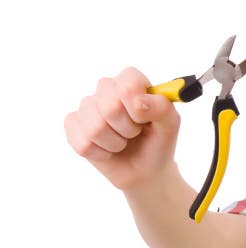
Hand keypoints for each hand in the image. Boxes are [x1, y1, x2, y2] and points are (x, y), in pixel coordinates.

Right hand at [64, 66, 180, 190]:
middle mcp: (107, 88)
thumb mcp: (170, 124)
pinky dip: (101, 154)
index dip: (138, 107)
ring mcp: (87, 106)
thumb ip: (162, 107)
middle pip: (110, 107)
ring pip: (95, 128)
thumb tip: (137, 103)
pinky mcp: (73, 125)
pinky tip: (108, 150)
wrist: (145, 167)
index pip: (128, 84)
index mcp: (131, 80)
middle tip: (135, 132)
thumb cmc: (157, 140)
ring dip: (115, 143)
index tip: (145, 119)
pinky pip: (83, 143)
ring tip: (123, 141)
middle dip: (128, 129)